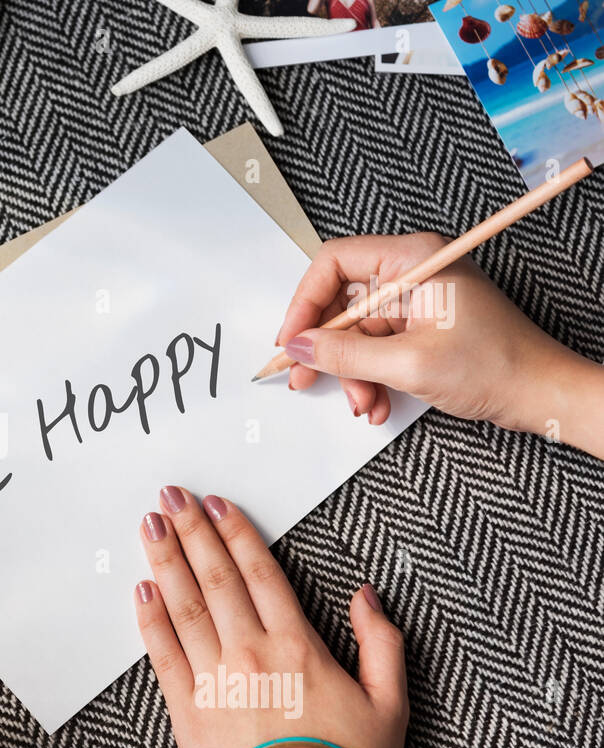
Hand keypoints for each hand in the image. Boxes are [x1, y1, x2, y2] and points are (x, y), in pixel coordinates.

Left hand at [135, 487, 407, 747]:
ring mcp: (214, 679)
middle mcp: (250, 653)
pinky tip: (141, 590)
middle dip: (191, 531)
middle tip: (171, 496)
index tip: (217, 504)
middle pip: (215, 577)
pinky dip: (150, 617)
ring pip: (183, 605)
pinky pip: (162, 652)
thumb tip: (366, 596)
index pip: (260, 572)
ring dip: (164, 560)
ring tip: (150, 526)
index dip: (235, 532)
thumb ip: (382, 643)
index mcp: (298, 646)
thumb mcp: (390, 704)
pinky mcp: (186, 709)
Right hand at [277, 233, 603, 457]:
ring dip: (351, 372)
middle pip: (340, 301)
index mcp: (414, 258)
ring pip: (356, 332)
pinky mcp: (420, 325)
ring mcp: (417, 298)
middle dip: (328, 348)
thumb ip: (345, 354)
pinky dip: (369, 376)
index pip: (334, 263)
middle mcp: (412, 271)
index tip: (291, 340)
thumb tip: (299, 347)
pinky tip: (376, 401)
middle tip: (305, 377)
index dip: (304, 303)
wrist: (542, 395)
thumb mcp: (408, 363)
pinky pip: (375, 347)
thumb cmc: (499, 366)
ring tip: (363, 402)